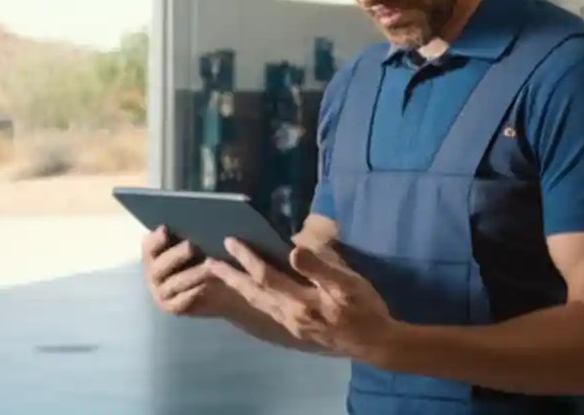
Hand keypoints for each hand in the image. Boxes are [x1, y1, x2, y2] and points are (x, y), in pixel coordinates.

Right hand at [141, 226, 238, 317]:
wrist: (221, 289)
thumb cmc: (206, 259)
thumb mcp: (201, 244)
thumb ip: (192, 234)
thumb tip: (190, 220)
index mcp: (155, 256)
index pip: (148, 247)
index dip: (155, 239)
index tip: (165, 229)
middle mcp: (154, 274)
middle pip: (159, 266)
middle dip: (174, 255)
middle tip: (191, 246)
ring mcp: (161, 293)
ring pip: (172, 284)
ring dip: (191, 274)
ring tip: (209, 266)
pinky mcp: (172, 308)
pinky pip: (178, 303)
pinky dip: (191, 294)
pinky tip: (204, 286)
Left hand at [208, 238, 397, 363]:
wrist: (374, 342)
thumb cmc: (364, 309)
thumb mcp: (348, 283)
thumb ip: (320, 266)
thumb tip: (293, 248)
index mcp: (300, 303)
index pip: (265, 276)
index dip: (247, 258)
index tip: (230, 241)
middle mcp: (289, 315)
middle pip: (253, 293)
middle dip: (231, 277)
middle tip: (209, 263)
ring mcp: (292, 325)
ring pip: (258, 303)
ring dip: (240, 288)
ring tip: (225, 276)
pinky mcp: (297, 329)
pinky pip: (267, 309)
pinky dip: (254, 297)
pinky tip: (255, 292)